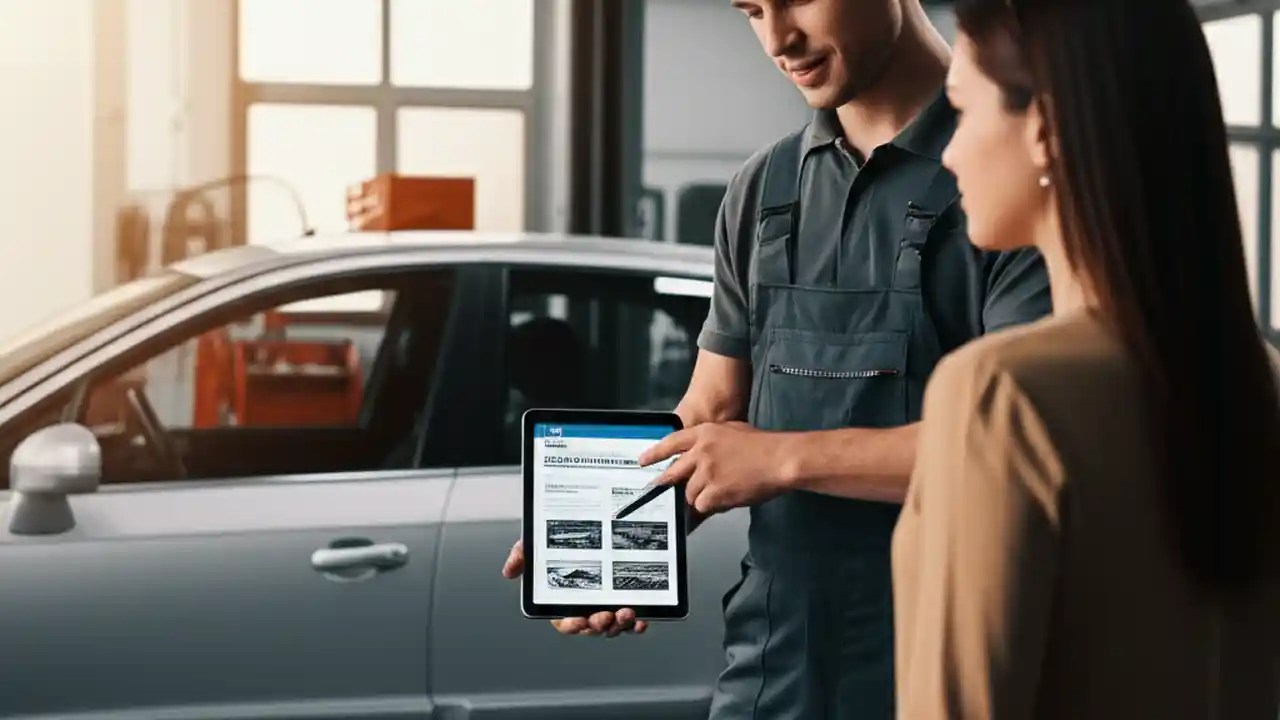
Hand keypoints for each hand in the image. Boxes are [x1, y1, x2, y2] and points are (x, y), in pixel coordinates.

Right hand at [500, 539, 648, 636]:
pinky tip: (642, 620)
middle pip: (592, 627)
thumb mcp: (536, 544)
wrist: (589, 525)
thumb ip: (521, 556)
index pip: (565, 622)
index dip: (571, 625)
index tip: (578, 621)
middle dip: (599, 626)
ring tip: (627, 613)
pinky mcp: (626, 601)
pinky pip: (633, 620)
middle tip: (606, 616)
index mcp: (564, 602)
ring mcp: (607, 606)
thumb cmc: (558, 544)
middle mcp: (586, 608)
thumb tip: (509, 571)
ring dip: (621, 625)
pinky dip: (637, 624)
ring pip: (614, 626)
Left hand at [639, 422, 794, 515]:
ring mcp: (706, 472)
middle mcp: (700, 452)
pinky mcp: (714, 491)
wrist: (780, 459)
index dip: (655, 453)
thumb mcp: (733, 432)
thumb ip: (712, 443)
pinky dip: (713, 506)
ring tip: (722, 492)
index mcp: (704, 434)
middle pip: (674, 473)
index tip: (643, 461)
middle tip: (661, 492)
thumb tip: (701, 457)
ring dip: (702, 497)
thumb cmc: (764, 447)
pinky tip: (727, 499)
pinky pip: (703, 505)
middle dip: (667, 485)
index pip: (671, 442)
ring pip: (690, 493)